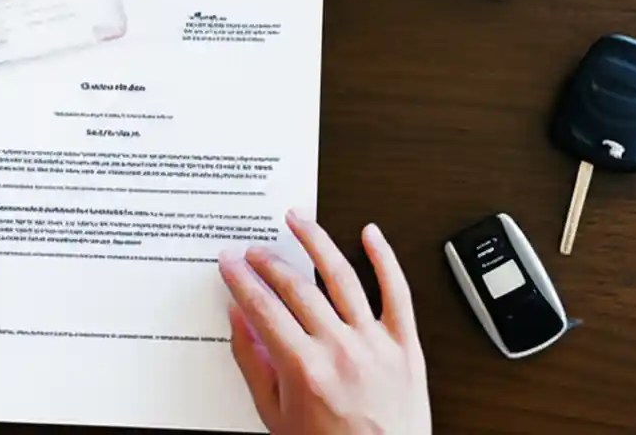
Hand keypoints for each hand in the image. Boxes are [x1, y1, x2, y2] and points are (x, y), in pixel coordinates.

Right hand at [219, 214, 429, 434]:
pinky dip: (385, 258)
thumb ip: (253, 364)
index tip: (230, 263)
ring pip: (342, 276)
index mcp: (304, 369)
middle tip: (254, 250)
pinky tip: (370, 234)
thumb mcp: (275, 416)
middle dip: (269, 262)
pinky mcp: (405, 344)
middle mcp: (340, 349)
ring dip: (316, 241)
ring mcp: (375, 343)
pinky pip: (397, 291)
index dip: (241, 280)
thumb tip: (237, 321)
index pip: (263, 308)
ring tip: (298, 221)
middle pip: (296, 288)